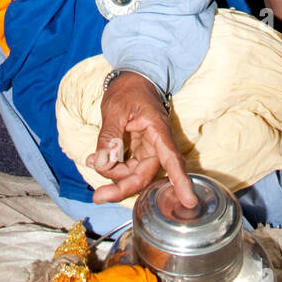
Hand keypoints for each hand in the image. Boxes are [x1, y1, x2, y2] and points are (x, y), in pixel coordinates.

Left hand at [87, 72, 195, 207]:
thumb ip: (109, 135)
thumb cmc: (127, 90)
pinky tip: (96, 159)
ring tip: (93, 160)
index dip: (179, 181)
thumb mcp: (115, 109)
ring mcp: (147, 149)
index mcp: (158, 130)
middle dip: (122, 187)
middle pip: (144, 175)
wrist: (130, 80)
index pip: (171, 159)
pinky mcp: (138, 151)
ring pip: (134, 174)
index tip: (189, 202)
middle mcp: (156, 144)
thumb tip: (104, 162)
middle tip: (99, 196)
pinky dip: (111, 167)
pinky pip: (126, 167)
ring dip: (113, 175)